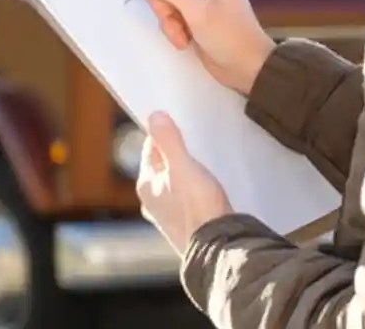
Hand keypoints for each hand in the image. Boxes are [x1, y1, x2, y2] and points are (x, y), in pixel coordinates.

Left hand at [136, 111, 230, 255]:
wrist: (218, 247)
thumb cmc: (198, 207)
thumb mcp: (182, 166)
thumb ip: (168, 141)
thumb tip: (155, 116)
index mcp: (145, 185)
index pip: (150, 149)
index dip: (164, 134)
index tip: (179, 124)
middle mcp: (152, 202)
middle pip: (162, 167)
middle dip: (176, 154)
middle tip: (195, 143)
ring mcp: (168, 216)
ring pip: (175, 184)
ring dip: (186, 173)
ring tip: (205, 164)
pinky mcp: (186, 225)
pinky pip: (187, 199)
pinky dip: (195, 191)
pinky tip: (209, 188)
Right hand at [140, 0, 274, 94]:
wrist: (247, 70)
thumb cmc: (228, 37)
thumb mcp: (198, 13)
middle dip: (165, 4)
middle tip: (169, 20)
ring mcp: (200, 3)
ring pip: (168, 1)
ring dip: (169, 21)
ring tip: (180, 37)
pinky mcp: (195, 20)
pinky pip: (173, 17)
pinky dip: (174, 30)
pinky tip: (183, 42)